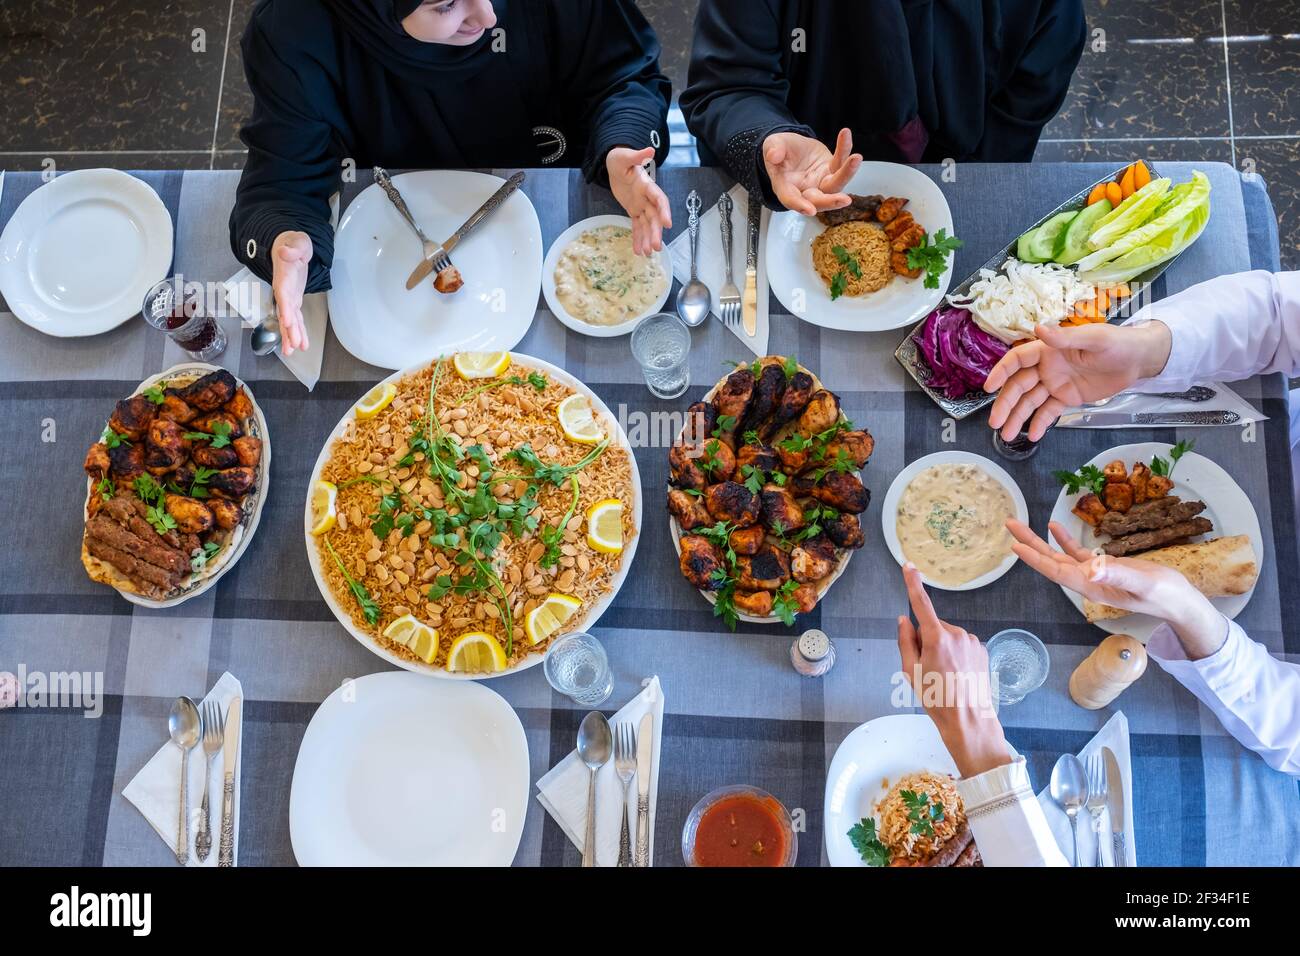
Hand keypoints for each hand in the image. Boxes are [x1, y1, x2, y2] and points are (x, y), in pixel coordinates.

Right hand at [270, 231, 311, 355]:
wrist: (288, 245)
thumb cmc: (292, 243)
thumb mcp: (296, 240)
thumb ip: (292, 247)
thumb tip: (285, 250)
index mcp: (283, 276)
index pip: (283, 294)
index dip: (285, 308)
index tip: (287, 321)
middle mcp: (283, 289)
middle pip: (285, 311)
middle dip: (288, 329)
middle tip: (292, 345)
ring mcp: (288, 296)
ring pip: (289, 319)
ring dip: (291, 335)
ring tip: (293, 351)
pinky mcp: (294, 299)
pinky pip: (296, 318)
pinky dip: (298, 330)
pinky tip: (302, 344)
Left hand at [606, 146, 671, 254]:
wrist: (614, 164)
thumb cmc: (620, 158)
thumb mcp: (624, 156)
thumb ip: (637, 155)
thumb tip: (650, 149)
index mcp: (647, 185)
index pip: (659, 199)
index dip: (664, 210)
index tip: (667, 223)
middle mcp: (647, 197)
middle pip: (655, 217)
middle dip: (656, 232)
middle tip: (656, 247)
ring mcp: (642, 205)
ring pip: (647, 224)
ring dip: (648, 238)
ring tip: (648, 253)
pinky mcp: (634, 210)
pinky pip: (637, 226)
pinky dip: (638, 238)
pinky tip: (639, 251)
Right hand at [762, 127, 861, 215]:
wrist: (791, 147)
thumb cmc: (779, 151)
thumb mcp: (772, 146)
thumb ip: (773, 150)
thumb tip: (773, 155)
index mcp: (786, 188)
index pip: (791, 199)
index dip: (800, 205)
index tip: (810, 210)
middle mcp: (805, 190)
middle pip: (819, 200)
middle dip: (831, 201)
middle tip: (844, 200)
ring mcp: (820, 182)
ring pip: (835, 184)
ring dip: (847, 173)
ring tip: (856, 158)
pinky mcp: (831, 171)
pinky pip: (840, 162)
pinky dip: (844, 149)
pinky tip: (845, 135)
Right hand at [898, 563, 1009, 777]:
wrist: (968, 720)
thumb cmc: (936, 699)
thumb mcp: (910, 672)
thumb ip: (905, 642)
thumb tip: (904, 620)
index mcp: (936, 639)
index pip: (921, 604)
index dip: (913, 583)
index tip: (909, 566)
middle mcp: (957, 635)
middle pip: (933, 627)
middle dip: (927, 639)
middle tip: (927, 667)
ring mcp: (972, 642)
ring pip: (948, 636)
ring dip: (943, 648)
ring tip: (944, 675)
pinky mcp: (982, 649)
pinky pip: (962, 644)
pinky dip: (956, 654)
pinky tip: (957, 674)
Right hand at [983, 321, 1172, 440]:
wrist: (1139, 360)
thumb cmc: (1117, 343)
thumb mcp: (1093, 338)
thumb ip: (1065, 337)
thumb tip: (1038, 329)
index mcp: (1049, 350)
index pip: (1018, 360)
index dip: (1001, 372)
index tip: (989, 387)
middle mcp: (1047, 367)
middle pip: (1019, 386)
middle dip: (1005, 404)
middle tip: (994, 422)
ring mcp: (1056, 384)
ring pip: (1030, 402)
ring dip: (1017, 418)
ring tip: (1006, 435)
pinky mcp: (1067, 398)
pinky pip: (1049, 412)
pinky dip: (1040, 423)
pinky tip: (1032, 436)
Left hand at [1006, 519, 1225, 657]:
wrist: (1181, 602)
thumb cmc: (1165, 595)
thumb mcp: (1144, 582)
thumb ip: (1118, 573)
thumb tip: (1091, 567)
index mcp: (1092, 586)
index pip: (1057, 572)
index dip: (1035, 559)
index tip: (1015, 546)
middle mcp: (1087, 582)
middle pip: (1051, 563)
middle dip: (1029, 544)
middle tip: (1010, 525)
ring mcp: (1094, 576)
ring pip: (1060, 557)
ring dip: (1041, 542)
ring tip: (1021, 525)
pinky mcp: (1104, 569)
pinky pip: (1077, 553)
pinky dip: (1065, 541)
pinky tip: (1055, 527)